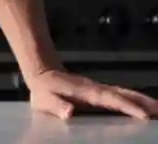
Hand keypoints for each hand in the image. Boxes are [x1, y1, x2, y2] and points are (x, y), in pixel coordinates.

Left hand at [27, 68, 157, 119]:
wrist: (42, 72)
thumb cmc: (43, 90)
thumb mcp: (44, 99)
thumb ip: (56, 105)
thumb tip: (68, 113)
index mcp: (84, 92)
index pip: (108, 99)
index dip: (126, 106)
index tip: (143, 114)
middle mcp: (96, 89)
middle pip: (122, 94)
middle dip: (142, 102)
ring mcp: (99, 90)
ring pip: (124, 94)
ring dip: (142, 101)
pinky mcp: (101, 93)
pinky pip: (121, 97)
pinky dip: (135, 101)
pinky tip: (145, 107)